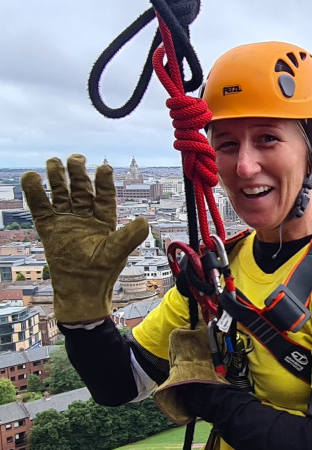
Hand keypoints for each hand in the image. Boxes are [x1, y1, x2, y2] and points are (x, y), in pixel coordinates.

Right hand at [21, 155, 147, 323]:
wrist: (80, 291)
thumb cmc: (101, 273)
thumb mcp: (117, 253)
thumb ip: (129, 237)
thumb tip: (143, 221)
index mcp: (104, 221)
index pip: (104, 196)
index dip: (104, 182)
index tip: (104, 168)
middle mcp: (85, 218)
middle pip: (81, 191)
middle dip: (78, 174)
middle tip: (76, 158)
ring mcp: (66, 223)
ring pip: (61, 195)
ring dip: (58, 179)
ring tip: (53, 162)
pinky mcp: (49, 230)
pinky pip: (40, 208)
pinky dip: (35, 194)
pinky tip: (31, 177)